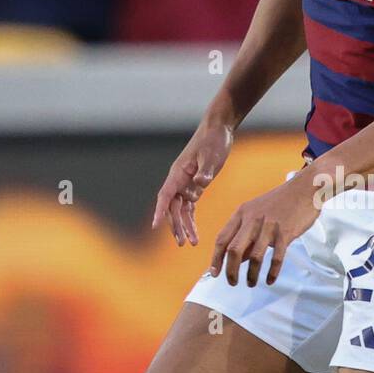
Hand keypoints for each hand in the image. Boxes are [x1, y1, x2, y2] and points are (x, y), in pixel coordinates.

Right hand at [152, 118, 233, 245]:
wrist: (218, 129)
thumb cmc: (213, 140)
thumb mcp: (212, 156)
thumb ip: (206, 171)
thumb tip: (200, 184)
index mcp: (178, 173)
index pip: (165, 195)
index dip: (160, 211)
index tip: (155, 225)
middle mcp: (179, 180)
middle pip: (172, 207)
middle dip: (175, 226)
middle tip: (182, 243)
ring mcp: (185, 183)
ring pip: (180, 210)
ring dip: (184, 226)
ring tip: (191, 243)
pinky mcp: (195, 185)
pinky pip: (189, 206)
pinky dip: (191, 219)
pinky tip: (194, 232)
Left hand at [210, 172, 319, 285]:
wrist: (304, 189)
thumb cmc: (280, 203)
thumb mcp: (257, 213)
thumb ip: (246, 233)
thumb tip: (238, 258)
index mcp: (242, 214)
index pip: (222, 239)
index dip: (216, 258)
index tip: (214, 273)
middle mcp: (252, 220)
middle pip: (234, 250)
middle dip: (230, 270)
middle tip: (232, 283)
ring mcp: (269, 226)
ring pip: (254, 257)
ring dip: (251, 275)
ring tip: (251, 284)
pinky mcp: (285, 233)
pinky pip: (276, 257)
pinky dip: (272, 272)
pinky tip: (270, 280)